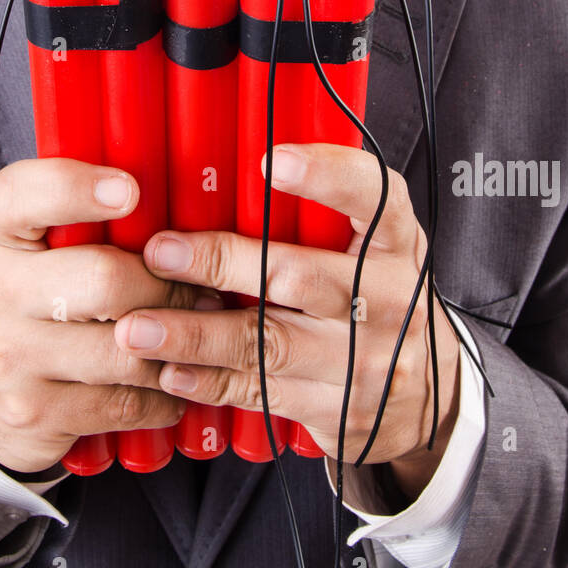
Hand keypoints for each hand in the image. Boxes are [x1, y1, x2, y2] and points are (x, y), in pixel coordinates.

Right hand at [0, 157, 205, 472]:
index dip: (78, 189)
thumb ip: (83, 213)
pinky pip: (123, 400)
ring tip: (198, 334)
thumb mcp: (40, 242)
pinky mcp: (32, 411)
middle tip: (202, 290)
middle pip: (103, 279)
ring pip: (123, 348)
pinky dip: (161, 394)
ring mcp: (7, 357)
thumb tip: (173, 185)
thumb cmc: (36, 297)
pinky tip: (171, 380)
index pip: (23, 195)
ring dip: (176, 344)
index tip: (130, 190)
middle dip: (167, 287)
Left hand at [113, 143, 460, 499]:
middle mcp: (388, 298)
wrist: (430, 396)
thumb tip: (232, 157)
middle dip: (223, 263)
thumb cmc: (380, 294)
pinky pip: (263, 393)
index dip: (326, 176)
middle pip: (301, 277)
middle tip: (161, 251)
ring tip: (137, 327)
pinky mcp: (338, 410)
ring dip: (197, 335)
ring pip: (271, 344)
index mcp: (397, 241)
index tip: (272, 160)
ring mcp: (365, 361)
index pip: (373, 198)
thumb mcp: (377, 244)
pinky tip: (168, 371)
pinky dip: (210, 382)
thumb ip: (327, 210)